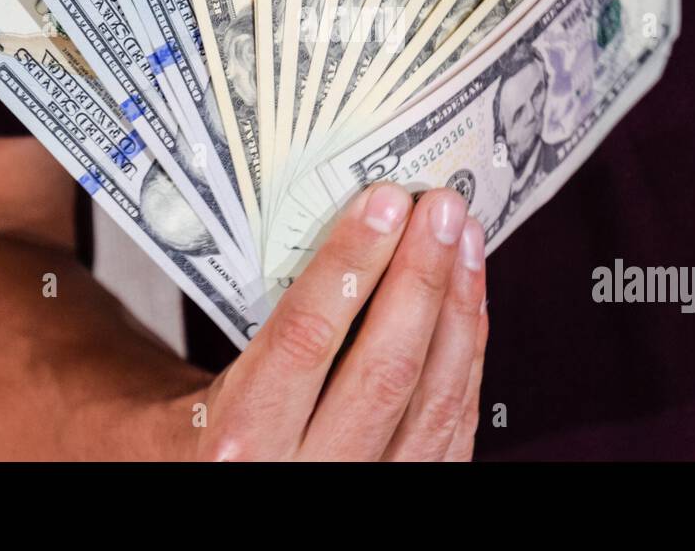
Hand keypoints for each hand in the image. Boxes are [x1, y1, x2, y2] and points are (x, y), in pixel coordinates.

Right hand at [165, 183, 488, 460]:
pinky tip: (470, 301)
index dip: (350, 263)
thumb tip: (352, 223)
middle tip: (442, 208)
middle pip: (384, 368)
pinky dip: (468, 355)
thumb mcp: (225, 381)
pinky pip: (454, 423)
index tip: (381, 202)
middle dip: (421, 276)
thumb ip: (279, 324)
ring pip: (435, 399)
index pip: (305, 337)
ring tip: (466, 240)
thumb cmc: (232, 430)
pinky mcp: (410, 491)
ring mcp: (368, 490)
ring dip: (458, 308)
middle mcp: (306, 473)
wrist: (245, 492)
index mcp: (244, 437)